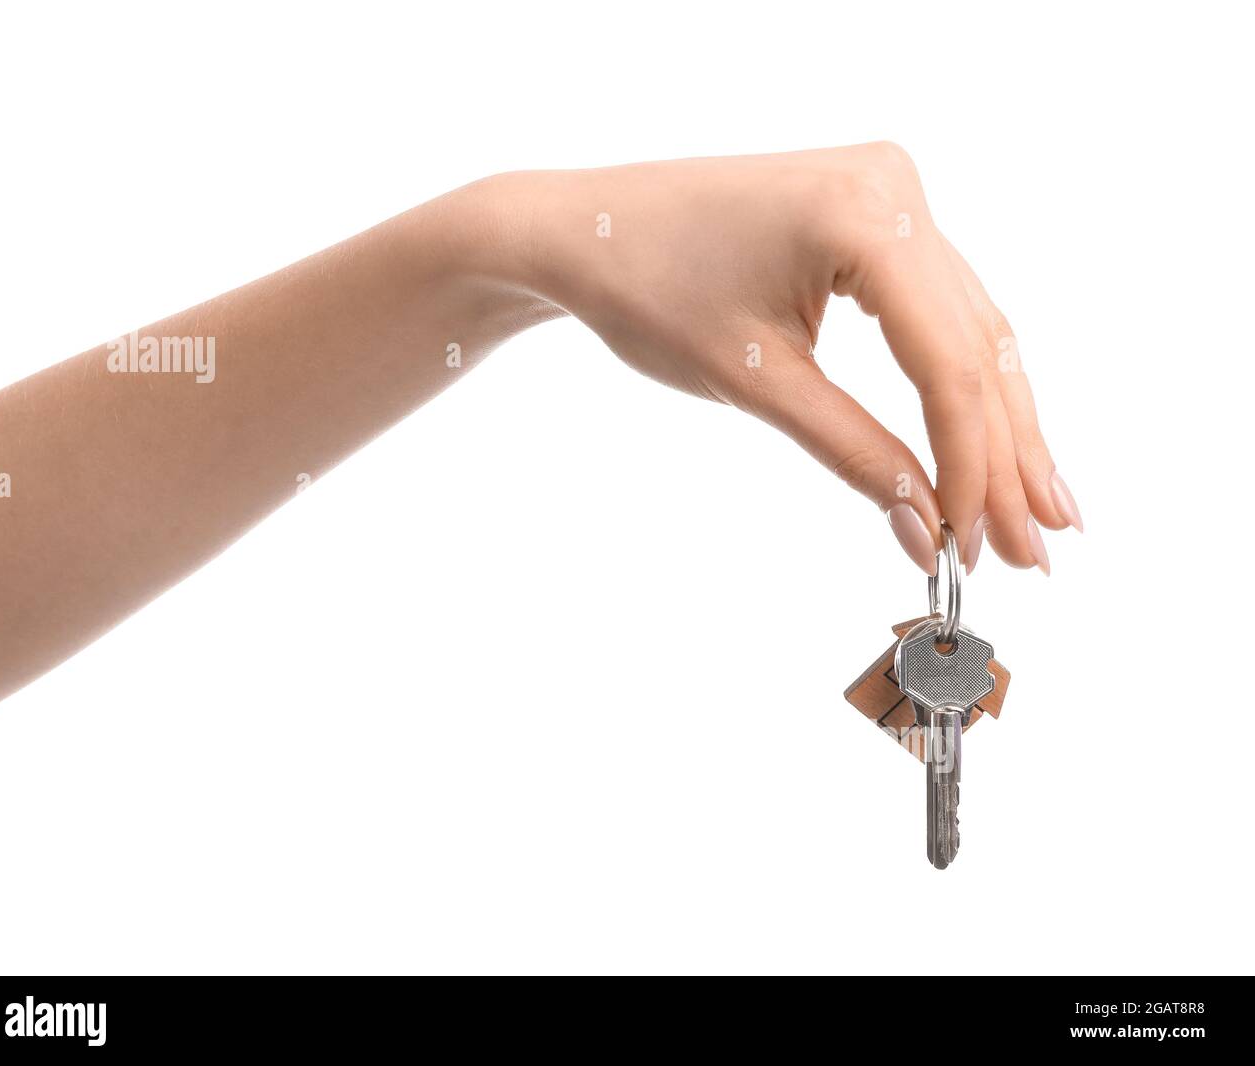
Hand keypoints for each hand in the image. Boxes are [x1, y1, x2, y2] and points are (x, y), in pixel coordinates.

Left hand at [495, 143, 1081, 572]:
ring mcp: (891, 191)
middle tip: (1037, 550)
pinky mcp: (877, 210)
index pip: (949, 363)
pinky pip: (937, 307)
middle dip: (1005, 457)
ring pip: (969, 329)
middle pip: (976, 347)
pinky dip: (957, 379)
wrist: (585, 232)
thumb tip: (931, 533)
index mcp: (866, 214)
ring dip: (997, 424)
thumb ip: (854, 454)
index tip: (980, 546)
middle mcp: (896, 187)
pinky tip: (993, 439)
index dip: (973, 465)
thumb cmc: (648, 294)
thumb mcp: (758, 383)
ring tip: (1035, 513)